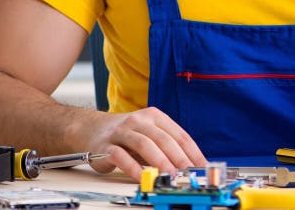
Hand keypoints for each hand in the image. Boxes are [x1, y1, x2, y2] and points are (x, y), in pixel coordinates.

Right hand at [83, 107, 206, 179]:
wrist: (93, 129)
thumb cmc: (127, 136)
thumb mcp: (149, 135)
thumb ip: (166, 147)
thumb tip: (189, 167)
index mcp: (155, 117)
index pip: (179, 134)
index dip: (192, 151)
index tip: (202, 166)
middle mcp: (139, 121)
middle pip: (163, 139)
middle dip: (178, 157)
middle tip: (188, 172)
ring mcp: (122, 132)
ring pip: (145, 145)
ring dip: (160, 161)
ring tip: (170, 175)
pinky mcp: (107, 145)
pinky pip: (121, 156)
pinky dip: (134, 168)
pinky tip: (142, 177)